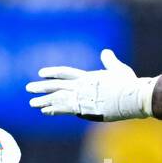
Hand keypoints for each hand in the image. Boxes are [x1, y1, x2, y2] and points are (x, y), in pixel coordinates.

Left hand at [26, 49, 156, 120]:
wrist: (133, 96)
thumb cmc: (129, 84)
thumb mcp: (118, 69)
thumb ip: (109, 61)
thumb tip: (106, 52)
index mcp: (87, 76)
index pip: (65, 73)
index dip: (52, 72)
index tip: (41, 73)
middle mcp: (81, 85)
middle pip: (56, 85)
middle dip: (41, 86)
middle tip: (28, 88)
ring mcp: (81, 96)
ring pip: (57, 97)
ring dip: (43, 100)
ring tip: (31, 103)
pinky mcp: (84, 107)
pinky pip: (64, 109)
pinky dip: (53, 110)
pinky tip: (43, 111)